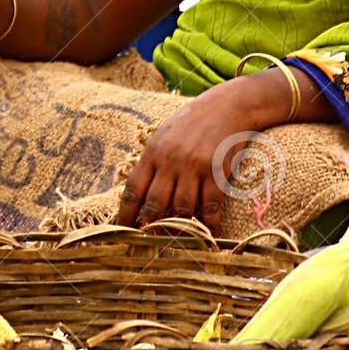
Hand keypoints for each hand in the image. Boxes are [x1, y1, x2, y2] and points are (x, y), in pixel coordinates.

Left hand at [116, 78, 271, 229]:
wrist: (226, 107)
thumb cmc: (191, 123)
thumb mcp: (163, 136)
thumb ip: (151, 163)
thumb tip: (138, 194)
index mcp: (152, 154)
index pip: (133, 189)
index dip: (126, 213)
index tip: (121, 230)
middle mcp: (170, 162)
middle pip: (155, 204)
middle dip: (149, 227)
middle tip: (148, 243)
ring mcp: (194, 168)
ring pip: (181, 209)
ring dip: (178, 229)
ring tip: (175, 242)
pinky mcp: (216, 174)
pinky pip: (209, 207)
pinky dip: (209, 225)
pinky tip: (209, 235)